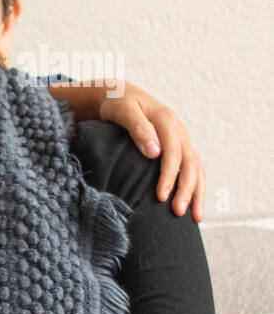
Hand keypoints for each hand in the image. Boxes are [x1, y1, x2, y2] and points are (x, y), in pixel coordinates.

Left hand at [97, 81, 204, 221]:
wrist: (120, 96)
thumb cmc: (117, 105)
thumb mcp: (123, 111)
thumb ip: (138, 128)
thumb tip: (155, 152)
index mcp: (167, 121)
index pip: (173, 153)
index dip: (169, 176)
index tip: (161, 196)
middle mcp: (179, 130)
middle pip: (189, 164)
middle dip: (186, 189)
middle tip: (177, 212)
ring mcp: (181, 139)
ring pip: (196, 168)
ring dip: (197, 193)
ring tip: (194, 217)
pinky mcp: (179, 147)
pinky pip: (193, 169)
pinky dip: (196, 187)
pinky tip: (193, 205)